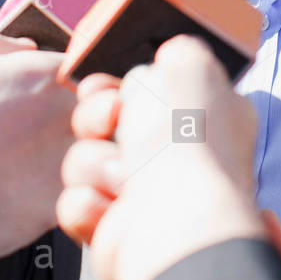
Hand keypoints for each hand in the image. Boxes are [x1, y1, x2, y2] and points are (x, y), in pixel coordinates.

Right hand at [57, 35, 263, 279]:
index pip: (151, 88)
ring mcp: (148, 192)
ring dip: (95, 163)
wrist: (174, 230)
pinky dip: (88, 203)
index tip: (110, 86)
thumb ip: (176, 49)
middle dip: (97, 118)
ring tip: (124, 176)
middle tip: (112, 121)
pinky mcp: (117, 227)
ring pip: (86, 159)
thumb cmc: (187, 147)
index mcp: (204, 113)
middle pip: (108, 120)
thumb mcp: (190, 64)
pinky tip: (110, 205)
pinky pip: (77, 200)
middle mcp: (177, 153)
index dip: (121, 82)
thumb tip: (160, 61)